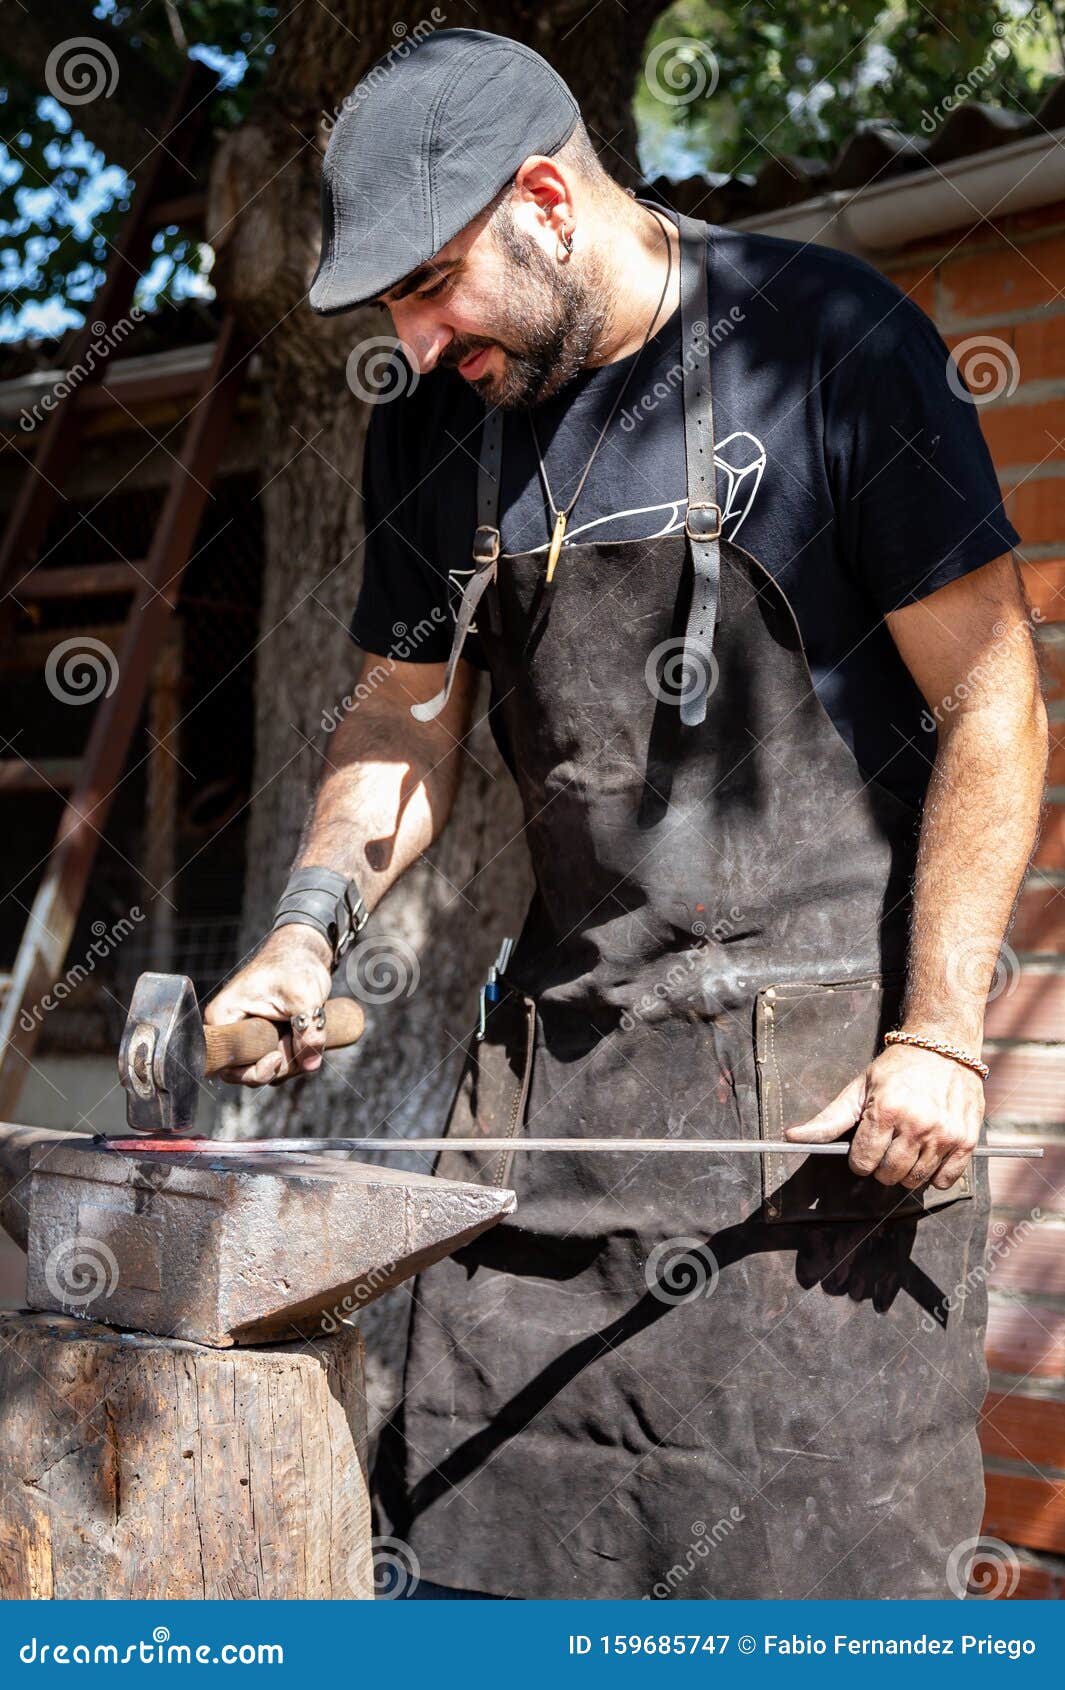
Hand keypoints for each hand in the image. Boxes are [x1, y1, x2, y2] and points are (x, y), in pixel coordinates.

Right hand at [204, 926, 332, 1085]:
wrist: (305, 952)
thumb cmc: (294, 964)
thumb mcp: (303, 995)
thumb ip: (308, 1030)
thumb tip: (311, 1064)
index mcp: (223, 1018)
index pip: (226, 1066)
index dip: (253, 1072)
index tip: (276, 1056)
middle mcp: (231, 1032)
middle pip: (248, 1072)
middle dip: (280, 1066)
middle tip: (302, 1044)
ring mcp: (248, 1037)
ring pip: (267, 1069)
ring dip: (292, 1062)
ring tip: (307, 1034)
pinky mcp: (265, 1039)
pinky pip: (278, 1062)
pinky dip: (296, 1058)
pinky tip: (308, 1039)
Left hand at [784, 1042, 983, 1189]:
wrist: (943, 1047)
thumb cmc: (896, 1069)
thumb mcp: (859, 1088)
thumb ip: (828, 1119)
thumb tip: (791, 1136)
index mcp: (885, 1110)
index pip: (863, 1163)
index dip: (859, 1159)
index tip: (865, 1147)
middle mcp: (917, 1124)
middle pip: (888, 1175)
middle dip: (881, 1166)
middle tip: (887, 1145)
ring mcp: (944, 1134)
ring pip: (915, 1181)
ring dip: (906, 1171)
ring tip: (907, 1147)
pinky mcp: (966, 1140)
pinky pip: (944, 1181)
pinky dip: (934, 1176)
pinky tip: (929, 1154)